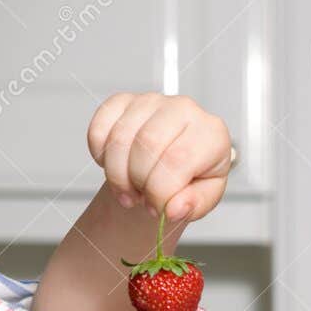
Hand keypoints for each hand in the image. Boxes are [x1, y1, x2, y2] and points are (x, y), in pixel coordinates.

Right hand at [87, 92, 234, 223]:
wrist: (176, 163)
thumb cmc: (193, 177)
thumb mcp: (204, 198)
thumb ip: (193, 205)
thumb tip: (173, 209)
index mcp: (211, 133)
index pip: (177, 160)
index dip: (160, 192)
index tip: (158, 209)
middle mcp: (183, 109)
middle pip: (146, 145)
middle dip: (138, 182)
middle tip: (140, 199)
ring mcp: (151, 101)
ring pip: (120, 138)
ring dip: (117, 174)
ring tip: (129, 190)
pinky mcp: (123, 101)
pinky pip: (99, 128)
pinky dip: (100, 155)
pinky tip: (115, 166)